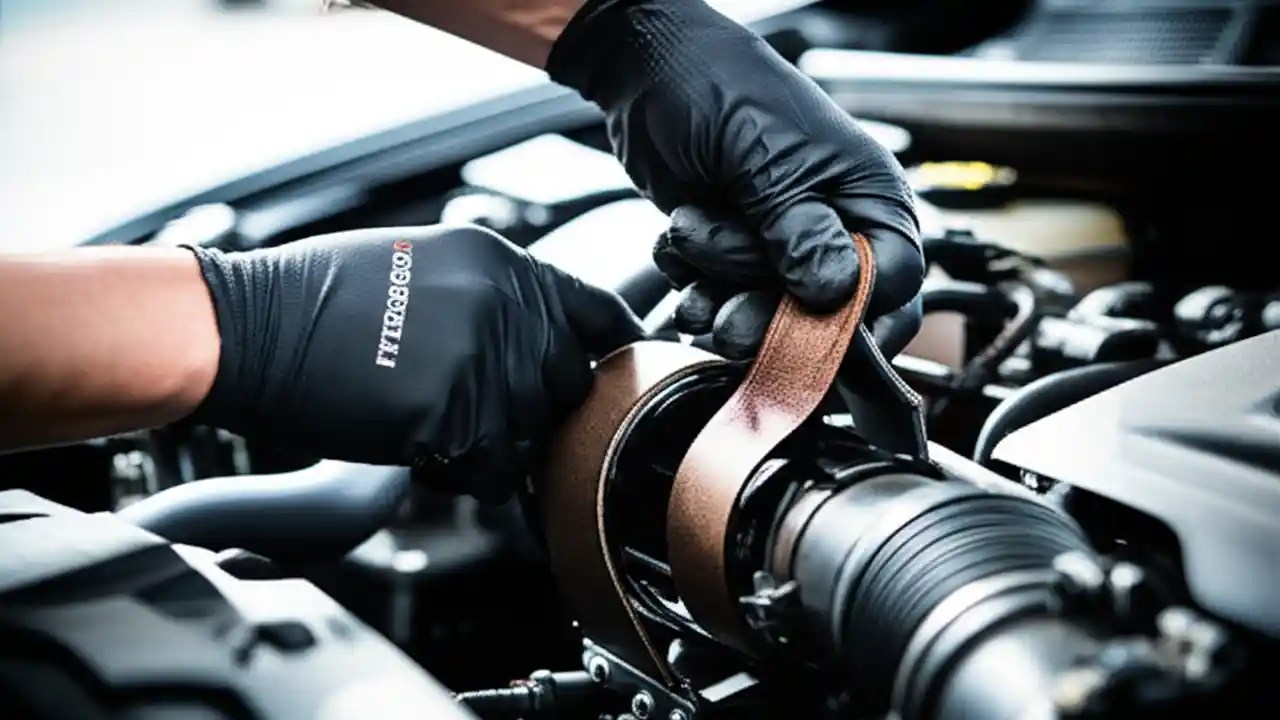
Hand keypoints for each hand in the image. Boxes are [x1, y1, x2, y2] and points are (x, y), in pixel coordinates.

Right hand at [187, 225, 642, 501]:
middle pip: (568, 384)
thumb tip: (540, 345)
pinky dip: (462, 477)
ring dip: (492, 448)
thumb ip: (493, 300)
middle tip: (477, 415)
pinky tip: (419, 450)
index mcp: (501, 262)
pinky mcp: (455, 413)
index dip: (610, 351)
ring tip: (434, 429)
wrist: (249, 327)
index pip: (597, 311)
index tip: (613, 378)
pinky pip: (492, 473)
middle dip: (531, 410)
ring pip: (532, 436)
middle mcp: (506, 304)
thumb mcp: (424, 267)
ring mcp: (485, 358)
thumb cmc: (317, 301)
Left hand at [547, 0, 923, 358]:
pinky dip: (694, 287)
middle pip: (824, 315)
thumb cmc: (717, 87)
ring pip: (766, 316)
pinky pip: (722, 302)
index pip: (892, 282)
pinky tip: (677, 248)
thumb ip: (800, 229)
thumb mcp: (765, 158)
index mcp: (867, 194)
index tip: (812, 343)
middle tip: (727, 314)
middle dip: (768, 318)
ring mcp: (778, 245)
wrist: (644, 71)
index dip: (858, 323)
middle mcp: (832, 226)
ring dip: (720, 296)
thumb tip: (836, 291)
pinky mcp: (731, 257)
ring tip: (690, 243)